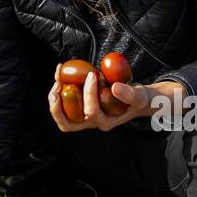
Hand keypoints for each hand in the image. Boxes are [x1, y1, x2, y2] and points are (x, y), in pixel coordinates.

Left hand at [48, 64, 185, 132]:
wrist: (139, 99)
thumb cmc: (141, 99)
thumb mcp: (141, 96)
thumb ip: (130, 94)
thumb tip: (114, 88)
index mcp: (106, 123)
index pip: (92, 112)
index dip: (89, 94)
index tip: (92, 74)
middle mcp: (93, 123)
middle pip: (67, 124)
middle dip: (57, 105)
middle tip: (58, 84)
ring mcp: (85, 117)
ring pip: (62, 115)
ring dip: (55, 97)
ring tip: (57, 76)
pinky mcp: (81, 107)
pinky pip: (64, 103)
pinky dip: (60, 89)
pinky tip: (62, 72)